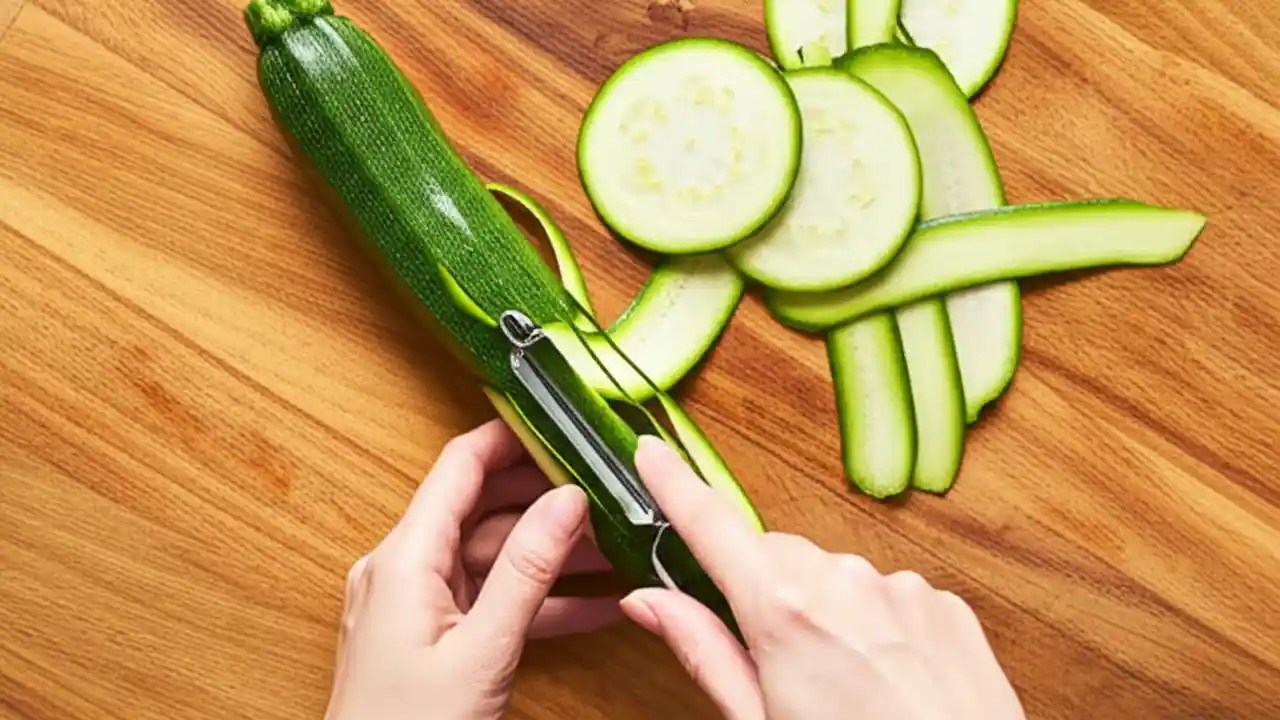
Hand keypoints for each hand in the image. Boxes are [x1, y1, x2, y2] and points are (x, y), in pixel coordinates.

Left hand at [325, 419, 620, 719]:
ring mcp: (416, 604)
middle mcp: (403, 569)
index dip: (509, 437)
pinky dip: (537, 600)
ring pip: (494, 558)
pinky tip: (593, 606)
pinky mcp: (431, 636)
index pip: (459, 468)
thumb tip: (567, 500)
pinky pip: (489, 600)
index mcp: (403, 557)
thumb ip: (527, 570)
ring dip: (552, 554)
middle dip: (547, 499)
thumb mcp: (483, 649)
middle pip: (483, 511)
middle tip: (605, 487)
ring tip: (616, 548)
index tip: (559, 420)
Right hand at [622, 436, 1024, 719]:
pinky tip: (885, 680)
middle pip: (775, 555)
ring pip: (834, 576)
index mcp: (786, 612)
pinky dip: (874, 625)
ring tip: (841, 684)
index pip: (713, 528)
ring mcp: (902, 589)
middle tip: (767, 656)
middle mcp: (845, 581)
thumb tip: (649, 602)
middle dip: (759, 588)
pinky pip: (887, 595)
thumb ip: (706, 653)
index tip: (651, 453)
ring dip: (822, 609)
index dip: (676, 486)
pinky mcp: (945, 605)